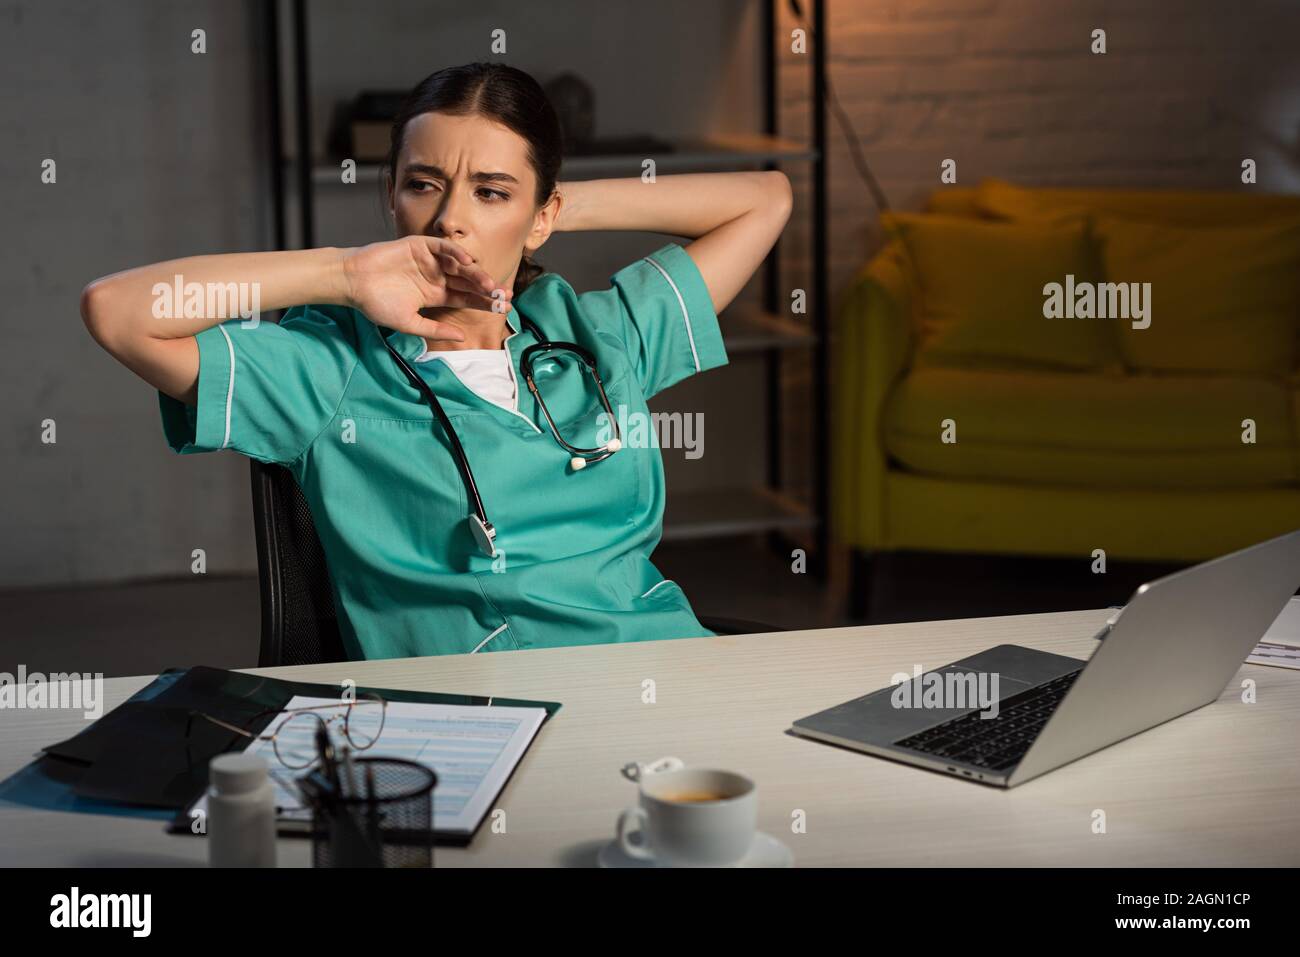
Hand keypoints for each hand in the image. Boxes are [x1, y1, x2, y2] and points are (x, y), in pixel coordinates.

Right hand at [340, 236, 510, 340]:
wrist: (353, 282)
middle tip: (504, 296)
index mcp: (436, 295)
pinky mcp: (420, 246)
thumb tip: (462, 337)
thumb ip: (435, 329)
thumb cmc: (376, 304)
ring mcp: (430, 261)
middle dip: (487, 289)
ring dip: (476, 273)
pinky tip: (468, 261)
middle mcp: (437, 277)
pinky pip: (443, 247)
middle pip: (469, 282)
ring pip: (460, 266)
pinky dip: (456, 252)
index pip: (467, 298)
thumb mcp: (409, 323)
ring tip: (490, 284)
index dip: (485, 302)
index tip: (503, 308)